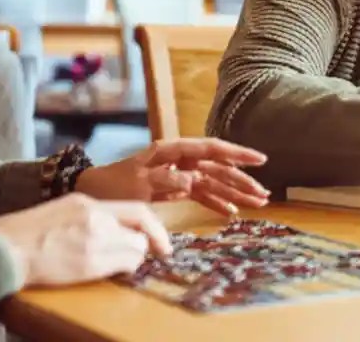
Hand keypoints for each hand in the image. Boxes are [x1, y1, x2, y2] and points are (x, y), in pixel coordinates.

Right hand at [0, 193, 170, 286]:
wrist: (6, 248)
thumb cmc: (25, 234)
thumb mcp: (60, 211)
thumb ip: (87, 217)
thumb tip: (111, 230)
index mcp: (86, 202)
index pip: (135, 209)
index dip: (154, 227)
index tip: (160, 240)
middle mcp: (95, 216)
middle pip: (140, 229)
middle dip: (149, 244)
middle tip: (152, 254)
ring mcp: (94, 239)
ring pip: (135, 250)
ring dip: (133, 259)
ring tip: (117, 264)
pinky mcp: (90, 263)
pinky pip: (123, 266)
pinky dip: (123, 270)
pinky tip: (108, 271)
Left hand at [75, 138, 269, 215]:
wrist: (94, 191)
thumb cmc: (113, 184)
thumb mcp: (137, 183)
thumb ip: (165, 181)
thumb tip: (192, 181)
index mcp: (171, 151)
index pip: (210, 149)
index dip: (236, 153)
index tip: (259, 159)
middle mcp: (179, 160)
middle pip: (217, 168)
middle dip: (242, 180)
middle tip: (264, 194)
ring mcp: (179, 174)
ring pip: (213, 181)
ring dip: (235, 192)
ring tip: (258, 203)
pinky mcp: (175, 189)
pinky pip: (201, 194)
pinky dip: (216, 202)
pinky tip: (232, 210)